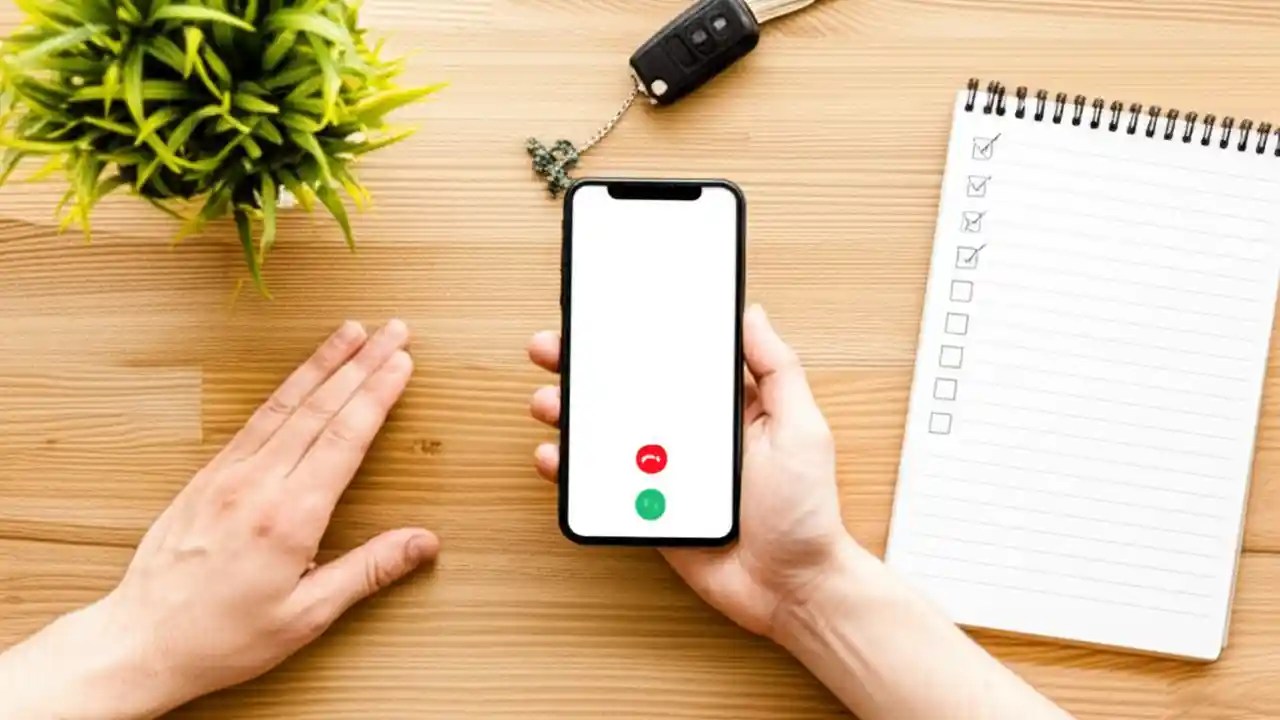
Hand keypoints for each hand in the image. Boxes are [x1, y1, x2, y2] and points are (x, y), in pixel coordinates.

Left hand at [0, 320, 439, 719]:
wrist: (141, 641)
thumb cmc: (225, 638)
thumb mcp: (307, 616)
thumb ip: (368, 570)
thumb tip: (424, 542)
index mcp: (289, 518)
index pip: (343, 438)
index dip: (377, 395)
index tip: (402, 361)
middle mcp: (257, 485)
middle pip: (320, 408)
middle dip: (362, 364)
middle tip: (394, 329)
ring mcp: (227, 475)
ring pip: (284, 404)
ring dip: (323, 363)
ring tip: (352, 332)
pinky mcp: (207, 476)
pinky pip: (254, 419)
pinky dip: (285, 389)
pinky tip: (303, 375)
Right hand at [527, 305, 851, 637]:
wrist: (791, 588)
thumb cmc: (806, 510)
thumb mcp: (801, 427)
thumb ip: (777, 369)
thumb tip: (753, 313)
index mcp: (723, 407)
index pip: (671, 360)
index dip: (632, 335)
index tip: (599, 314)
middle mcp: (688, 433)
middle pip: (626, 391)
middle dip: (583, 367)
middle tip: (551, 350)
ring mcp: (663, 471)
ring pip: (604, 433)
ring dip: (568, 413)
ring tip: (548, 402)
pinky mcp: (647, 508)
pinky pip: (601, 483)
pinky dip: (570, 469)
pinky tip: (554, 457)